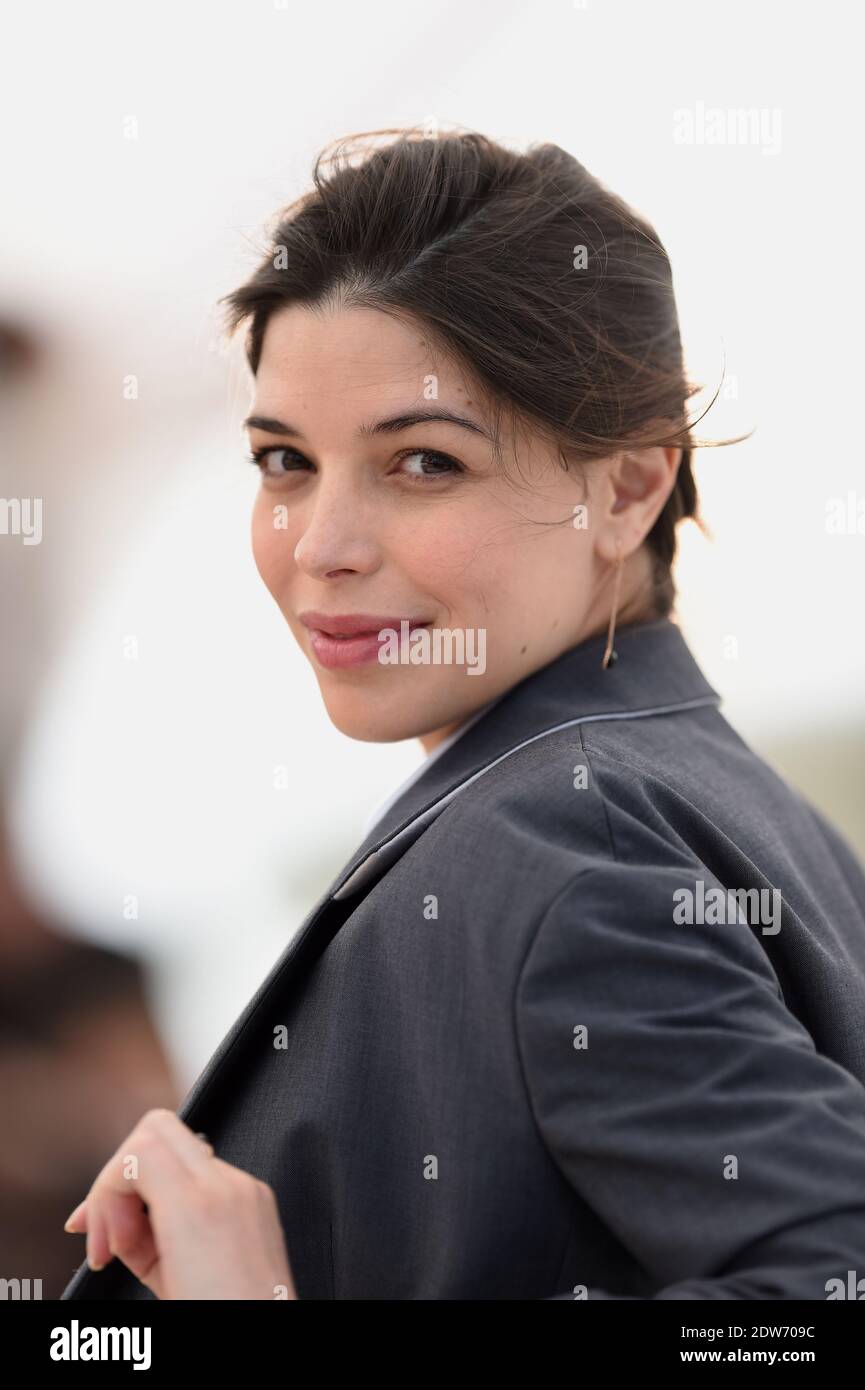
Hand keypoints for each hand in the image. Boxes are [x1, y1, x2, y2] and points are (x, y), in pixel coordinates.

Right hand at [63, 1108, 297, 1299]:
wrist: (263, 1342)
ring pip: (180, 1152)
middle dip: (123, 1178)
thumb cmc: (217, 1315)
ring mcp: (248, 1189)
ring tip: (137, 1245)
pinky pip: (207, 1176)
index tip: (101, 1234)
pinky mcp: (259, 1199)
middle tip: (110, 1234)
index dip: (107, 1185)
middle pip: (157, 1132)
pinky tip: (170, 1239)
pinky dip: (178, 1198)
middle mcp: (228, 1186)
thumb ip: (133, 1232)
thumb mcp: (159, 1277)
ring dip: (148, 1188)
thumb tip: (116, 1212)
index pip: (140, 1145)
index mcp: (198, 1206)